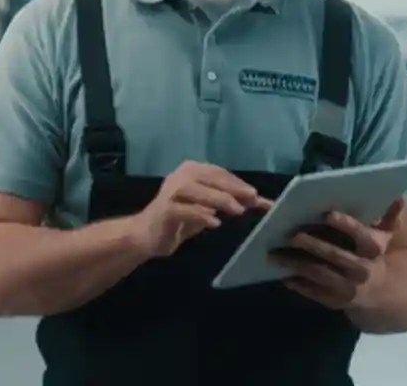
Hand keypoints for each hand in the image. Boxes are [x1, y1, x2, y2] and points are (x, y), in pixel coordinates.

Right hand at [129, 160, 272, 257]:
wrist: (146, 235)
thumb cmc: (180, 220)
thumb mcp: (209, 209)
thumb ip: (230, 203)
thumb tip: (260, 201)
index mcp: (191, 171)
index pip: (219, 173)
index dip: (238, 183)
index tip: (257, 196)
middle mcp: (180, 176)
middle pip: (210, 177)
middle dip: (233, 188)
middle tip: (253, 199)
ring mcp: (170, 192)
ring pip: (197, 190)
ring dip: (219, 199)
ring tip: (238, 210)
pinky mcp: (164, 210)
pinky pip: (184, 210)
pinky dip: (200, 215)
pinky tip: (214, 223)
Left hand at [270, 197, 405, 309]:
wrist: (383, 293)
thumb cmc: (378, 255)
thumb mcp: (388, 236)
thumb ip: (391, 216)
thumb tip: (400, 196)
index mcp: (374, 251)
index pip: (362, 237)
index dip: (347, 225)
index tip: (328, 214)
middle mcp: (361, 271)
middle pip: (336, 256)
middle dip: (314, 245)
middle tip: (292, 234)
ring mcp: (347, 288)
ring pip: (320, 275)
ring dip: (297, 264)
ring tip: (274, 254)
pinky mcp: (335, 301)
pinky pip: (314, 293)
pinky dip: (299, 285)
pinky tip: (282, 275)